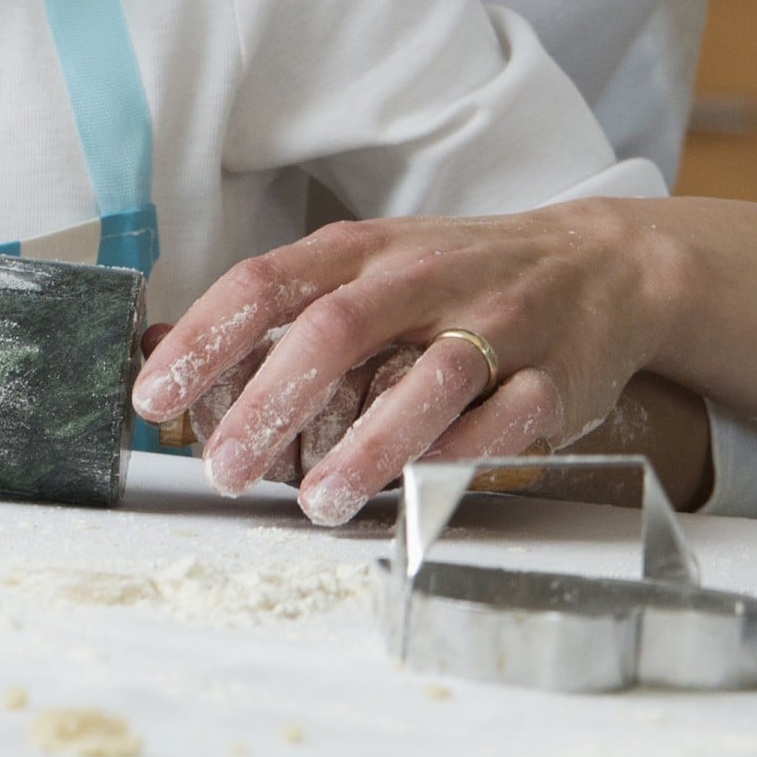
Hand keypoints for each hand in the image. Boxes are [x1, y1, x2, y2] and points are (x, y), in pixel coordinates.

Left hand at [130, 204, 683, 524]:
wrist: (602, 263)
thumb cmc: (455, 276)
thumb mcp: (364, 269)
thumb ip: (276, 309)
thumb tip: (158, 352)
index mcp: (363, 253)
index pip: (267, 282)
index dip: (206, 337)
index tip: (155, 396)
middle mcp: (424, 278)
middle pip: (336, 330)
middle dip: (272, 401)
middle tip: (223, 468)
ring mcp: (495, 323)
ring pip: (427, 377)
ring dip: (369, 445)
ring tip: (318, 502)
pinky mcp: (556, 374)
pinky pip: (510, 416)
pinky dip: (466, 452)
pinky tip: (425, 488)